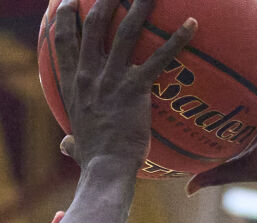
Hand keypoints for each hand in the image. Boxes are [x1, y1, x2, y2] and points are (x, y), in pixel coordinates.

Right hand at [55, 0, 194, 174]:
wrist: (106, 171)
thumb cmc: (94, 162)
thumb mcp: (76, 147)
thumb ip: (71, 142)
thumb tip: (66, 146)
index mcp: (74, 85)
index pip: (63, 41)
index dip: (66, 16)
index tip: (71, 0)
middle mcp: (89, 75)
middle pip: (94, 24)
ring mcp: (112, 80)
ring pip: (125, 31)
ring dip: (139, 5)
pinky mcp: (135, 89)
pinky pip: (159, 58)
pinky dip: (177, 39)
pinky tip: (193, 23)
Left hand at [186, 0, 256, 191]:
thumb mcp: (241, 166)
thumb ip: (214, 173)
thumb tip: (187, 189)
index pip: (233, 88)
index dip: (217, 77)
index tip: (191, 65)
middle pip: (245, 58)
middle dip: (230, 40)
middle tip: (208, 21)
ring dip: (254, 18)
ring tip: (237, 1)